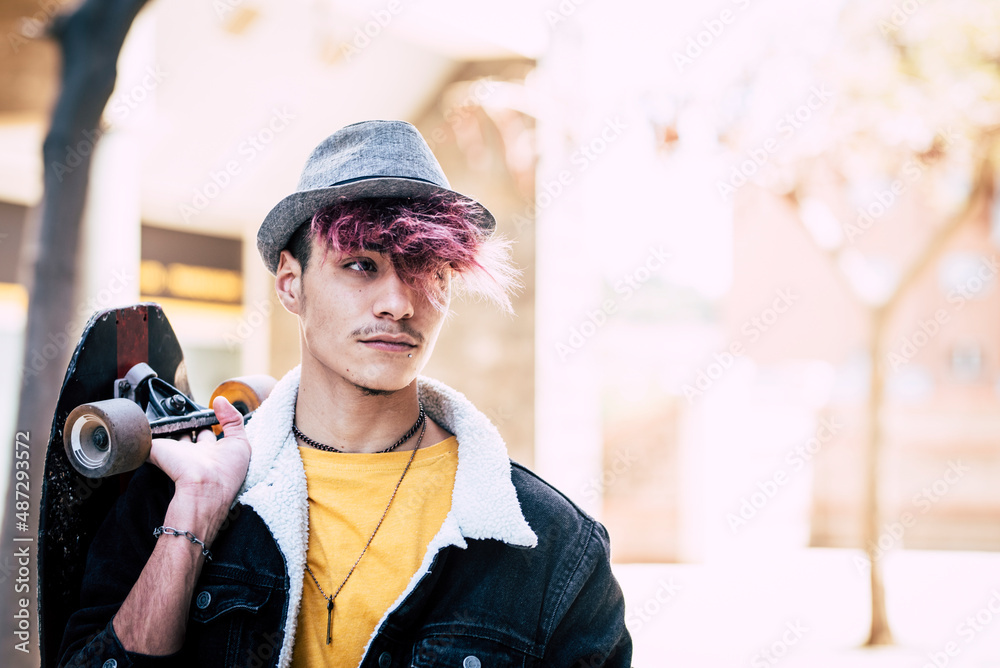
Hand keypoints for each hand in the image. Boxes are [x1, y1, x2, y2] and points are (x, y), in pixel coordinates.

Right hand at [149, 396, 251, 514]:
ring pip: (169, 432)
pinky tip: (142, 419)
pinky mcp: (158, 451)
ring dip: (168, 421)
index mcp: (211, 452)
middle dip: (186, 421)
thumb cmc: (227, 471)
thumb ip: (232, 420)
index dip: (206, 420)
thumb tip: (219, 400)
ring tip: (167, 405)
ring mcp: (175, 452)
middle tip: (184, 407)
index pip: (206, 432)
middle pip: (186, 431)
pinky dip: (144, 430)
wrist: (206, 488)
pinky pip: (147, 438)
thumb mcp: (239, 443)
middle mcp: (193, 453)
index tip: (206, 408)